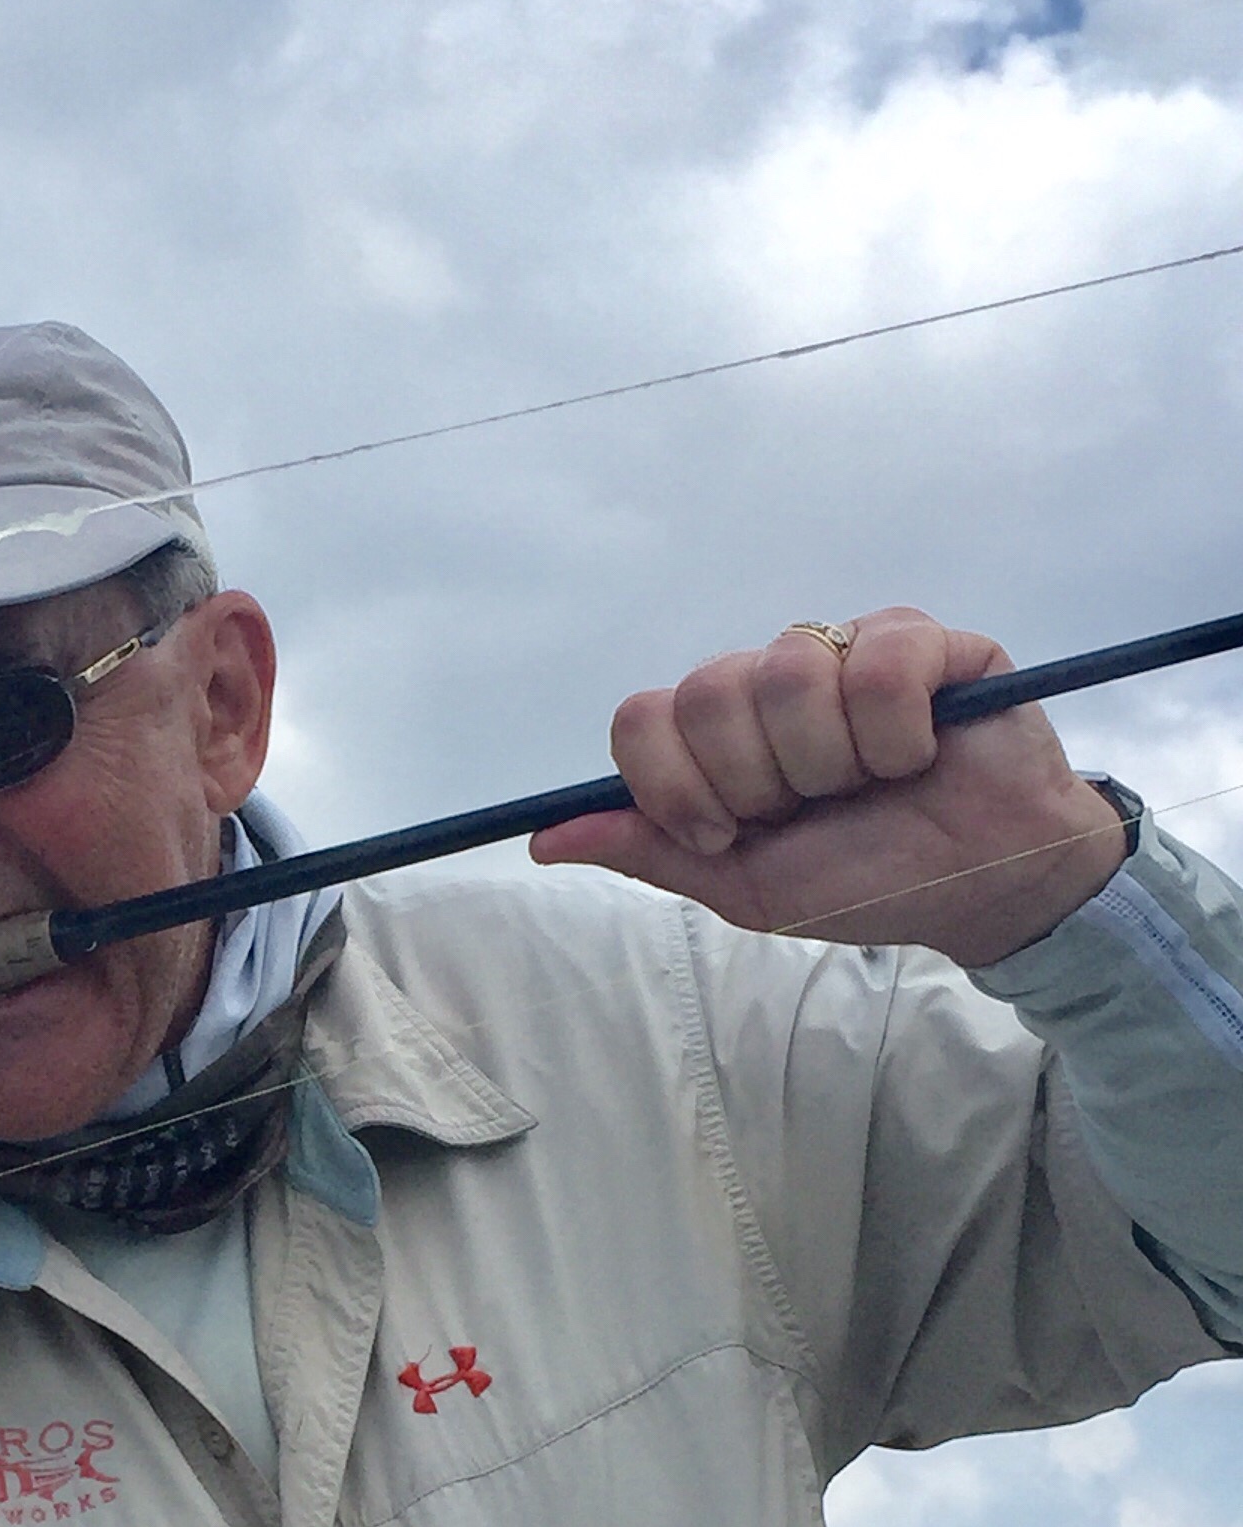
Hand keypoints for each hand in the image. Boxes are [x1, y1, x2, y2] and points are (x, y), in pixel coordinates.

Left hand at [532, 607, 1127, 964]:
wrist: (982, 886)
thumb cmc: (865, 882)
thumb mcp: (743, 887)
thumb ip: (649, 851)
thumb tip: (543, 841)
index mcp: (719, 738)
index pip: (642, 718)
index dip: (674, 783)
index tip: (725, 832)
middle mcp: (768, 683)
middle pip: (706, 694)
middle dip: (758, 780)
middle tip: (812, 809)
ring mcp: (842, 652)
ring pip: (788, 674)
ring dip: (832, 762)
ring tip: (872, 785)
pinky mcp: (921, 640)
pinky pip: (875, 665)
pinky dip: (897, 736)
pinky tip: (921, 754)